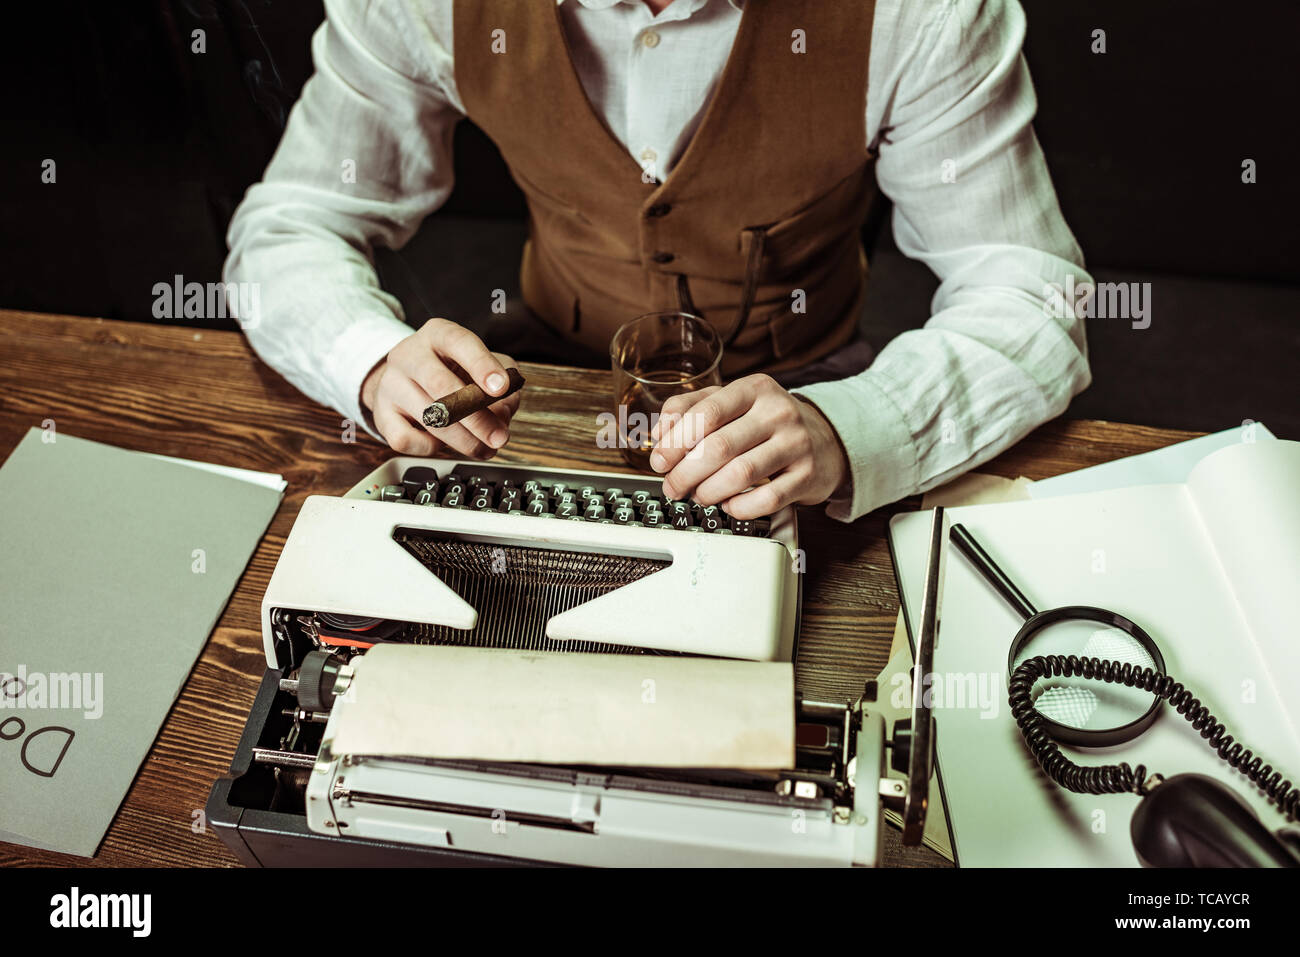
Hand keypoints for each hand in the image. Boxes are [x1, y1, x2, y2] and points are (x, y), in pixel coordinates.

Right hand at [361, 317, 520, 457]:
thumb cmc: (452, 372)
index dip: (482, 365)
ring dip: (463, 440)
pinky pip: (406, 439)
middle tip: (500, 438)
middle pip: (441, 385)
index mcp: (438, 334)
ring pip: (428, 418)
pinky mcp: (381, 413)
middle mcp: (409, 354)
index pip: (459, 342)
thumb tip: (504, 409)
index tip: (502, 388)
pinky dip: (431, 448)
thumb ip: (502, 383)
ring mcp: (391, 383)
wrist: (404, 380)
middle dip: (477, 418)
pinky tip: (444, 444)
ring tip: (485, 449)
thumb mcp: (480, 366)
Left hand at [647, 374, 848, 518]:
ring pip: (740, 474)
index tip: (659, 460)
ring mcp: (796, 444)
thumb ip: (690, 409)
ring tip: (698, 495)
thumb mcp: (732, 403)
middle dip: (685, 473)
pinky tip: (729, 504)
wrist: (825, 440)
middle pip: (719, 447)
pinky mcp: (806, 476)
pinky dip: (738, 507)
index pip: (707, 413)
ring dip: (708, 492)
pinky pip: (765, 500)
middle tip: (672, 486)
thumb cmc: (767, 423)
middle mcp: (778, 412)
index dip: (676, 441)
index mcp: (754, 389)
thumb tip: (659, 434)